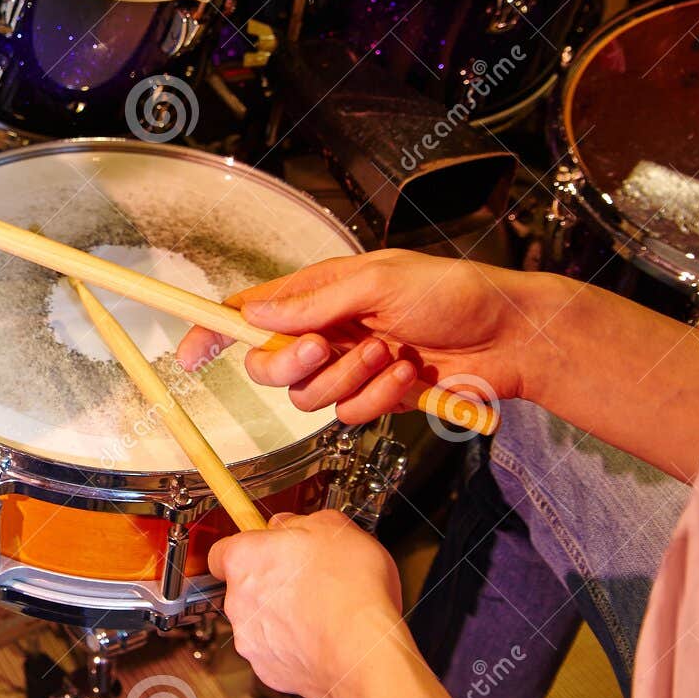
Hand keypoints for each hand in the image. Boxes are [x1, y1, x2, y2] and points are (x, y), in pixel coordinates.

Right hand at [177, 249, 548, 422]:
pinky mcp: (375, 399)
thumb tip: (258, 311)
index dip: (214, 330)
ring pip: (307, 398)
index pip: (251, 310)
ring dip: (349, 379)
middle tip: (327, 347)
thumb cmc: (454, 293)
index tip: (188, 353)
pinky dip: (377, 398)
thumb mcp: (378, 282)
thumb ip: (313, 302)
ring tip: (390, 354)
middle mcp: (327, 331)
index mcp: (321, 293)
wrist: (511, 338)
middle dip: (292, 362)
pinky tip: (406, 377)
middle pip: (268, 364)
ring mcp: (350, 368)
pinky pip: (348, 415)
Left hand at [209, 511, 404, 697]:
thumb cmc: (350, 592)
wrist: (363, 651)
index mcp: (245, 559)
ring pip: (261, 621)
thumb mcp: (333, 528)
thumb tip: (290, 524)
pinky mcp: (268, 670)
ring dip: (283, 615)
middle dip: (271, 582)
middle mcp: (238, 601)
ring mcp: (251, 638)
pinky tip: (324, 637)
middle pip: (244, 586)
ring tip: (322, 610)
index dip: (247, 548)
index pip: (221, 551)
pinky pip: (276, 652)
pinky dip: (295, 645)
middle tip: (307, 578)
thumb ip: (300, 521)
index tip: (264, 546)